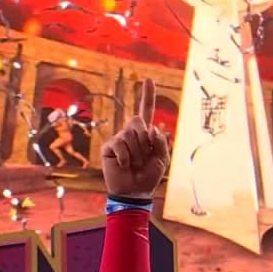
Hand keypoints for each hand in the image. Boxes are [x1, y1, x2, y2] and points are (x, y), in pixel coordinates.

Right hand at [101, 78, 169, 198]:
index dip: (148, 96)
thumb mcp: (163, 159)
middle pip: (138, 122)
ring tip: (135, 164)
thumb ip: (161, 142)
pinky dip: (126, 157)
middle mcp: (131, 133)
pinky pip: (120, 145)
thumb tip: (152, 129)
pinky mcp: (109, 147)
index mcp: (146, 134)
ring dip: (137, 153)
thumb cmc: (149, 175)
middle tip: (144, 158)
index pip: (146, 111)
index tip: (149, 80)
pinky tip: (124, 165)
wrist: (135, 191)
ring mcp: (119, 139)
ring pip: (131, 135)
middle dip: (145, 141)